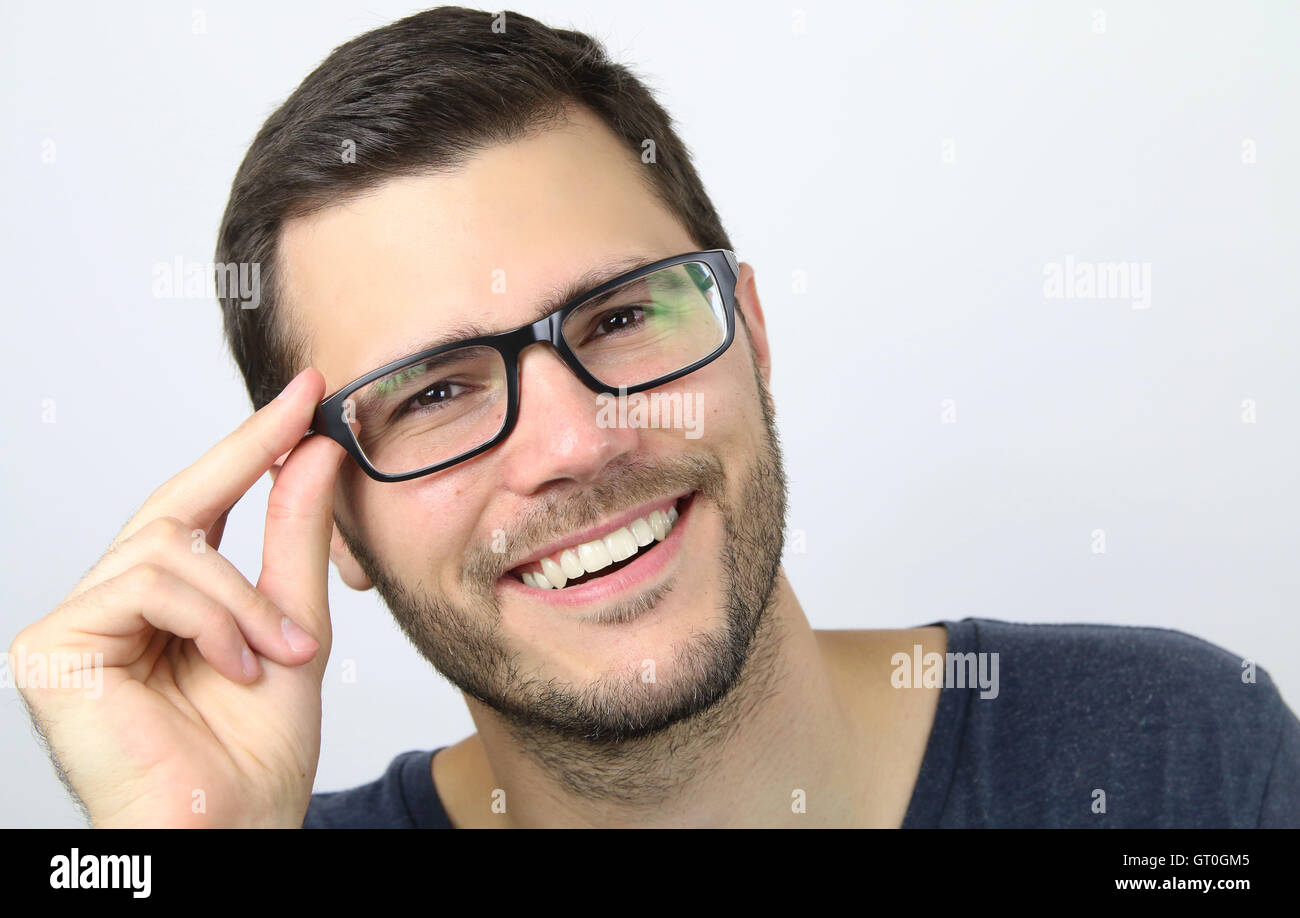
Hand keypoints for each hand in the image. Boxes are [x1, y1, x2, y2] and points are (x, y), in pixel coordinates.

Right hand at [10, 368, 345, 826]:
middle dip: (248, 461)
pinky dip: (209, 620)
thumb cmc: (257, 750)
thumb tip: (311, 452)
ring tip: (277, 653)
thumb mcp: (293, 624)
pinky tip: (234, 667)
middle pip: (176, 506)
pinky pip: (144, 586)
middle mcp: (115, 604)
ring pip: (169, 548)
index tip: (301, 392)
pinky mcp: (50, 648)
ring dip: (243, 598)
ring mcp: (78, 623)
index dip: (249, 443)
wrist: (237, 826)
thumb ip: (294, 539)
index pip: (201, 502)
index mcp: (167, 602)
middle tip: (308, 419)